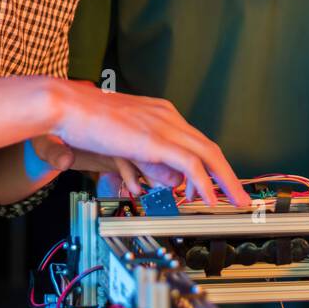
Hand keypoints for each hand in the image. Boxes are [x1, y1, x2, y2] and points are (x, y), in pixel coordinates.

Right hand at [46, 80, 247, 205]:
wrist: (66, 106)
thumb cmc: (85, 122)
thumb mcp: (123, 143)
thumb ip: (144, 158)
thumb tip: (160, 179)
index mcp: (161, 113)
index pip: (196, 141)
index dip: (213, 166)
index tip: (222, 184)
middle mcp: (167, 117)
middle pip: (209, 148)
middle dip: (228, 175)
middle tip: (241, 196)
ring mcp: (163, 126)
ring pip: (207, 155)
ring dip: (224, 182)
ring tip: (235, 201)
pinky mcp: (155, 139)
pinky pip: (189, 163)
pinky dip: (203, 182)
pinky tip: (208, 199)